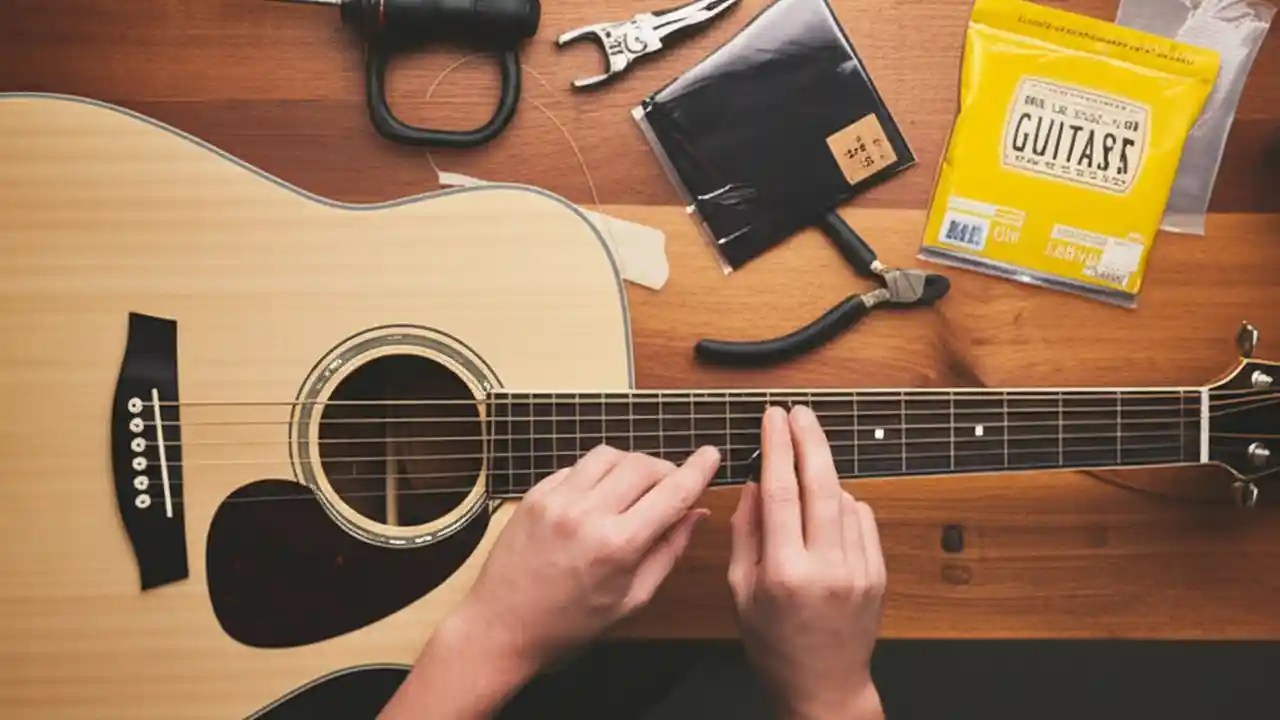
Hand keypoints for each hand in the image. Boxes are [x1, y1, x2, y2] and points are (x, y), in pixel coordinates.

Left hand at [461, 443, 720, 665]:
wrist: (501, 627)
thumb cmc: (568, 625)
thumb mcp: (630, 600)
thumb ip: (668, 551)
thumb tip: (696, 514)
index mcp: (617, 546)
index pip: (672, 493)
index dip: (698, 470)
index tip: (711, 455)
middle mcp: (587, 514)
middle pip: (644, 464)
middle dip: (666, 470)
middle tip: (671, 487)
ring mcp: (557, 500)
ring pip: (610, 455)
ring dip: (631, 465)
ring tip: (634, 490)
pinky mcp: (535, 494)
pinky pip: (578, 467)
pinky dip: (597, 475)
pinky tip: (598, 498)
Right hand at [729, 406, 886, 719]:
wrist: (823, 687)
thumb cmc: (774, 644)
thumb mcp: (741, 591)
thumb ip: (746, 533)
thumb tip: (754, 482)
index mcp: (784, 572)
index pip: (780, 492)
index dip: (776, 447)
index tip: (772, 419)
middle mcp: (826, 568)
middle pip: (821, 484)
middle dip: (810, 440)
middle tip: (799, 413)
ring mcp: (858, 570)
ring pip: (843, 499)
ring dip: (823, 480)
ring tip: (802, 483)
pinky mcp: (878, 573)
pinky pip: (861, 520)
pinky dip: (843, 506)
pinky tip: (826, 515)